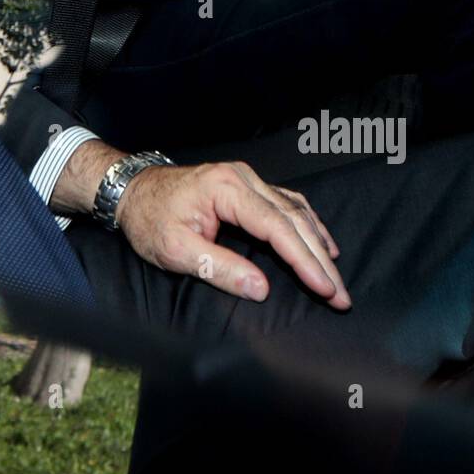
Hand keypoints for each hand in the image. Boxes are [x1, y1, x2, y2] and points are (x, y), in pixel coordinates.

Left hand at [115, 159, 349, 308]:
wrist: (131, 190)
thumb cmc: (149, 218)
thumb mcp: (175, 250)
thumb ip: (219, 268)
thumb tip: (261, 289)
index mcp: (226, 189)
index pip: (277, 228)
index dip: (304, 261)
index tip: (325, 288)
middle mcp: (243, 178)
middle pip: (294, 219)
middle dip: (320, 260)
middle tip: (341, 294)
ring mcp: (246, 179)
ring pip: (295, 210)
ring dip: (318, 243)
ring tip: (335, 276)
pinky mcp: (245, 186)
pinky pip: (286, 203)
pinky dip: (307, 225)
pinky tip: (319, 243)